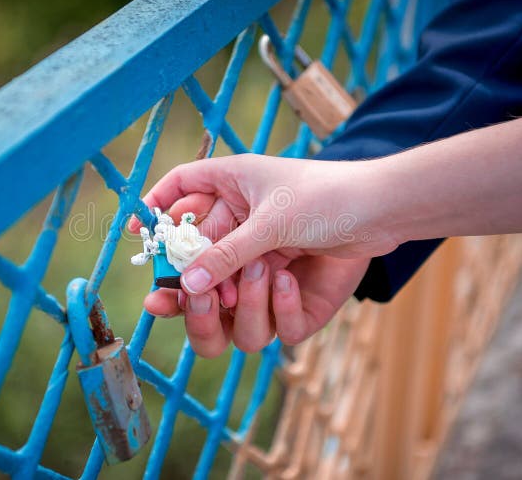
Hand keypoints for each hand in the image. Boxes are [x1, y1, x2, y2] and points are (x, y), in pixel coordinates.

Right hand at [129, 154, 392, 356]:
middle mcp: (240, 245)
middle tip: (189, 294)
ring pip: (232, 321)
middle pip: (194, 285)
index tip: (137, 238)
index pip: (175, 207)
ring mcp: (265, 279)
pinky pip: (274, 327)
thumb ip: (225, 252)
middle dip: (190, 300)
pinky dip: (280, 307)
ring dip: (243, 302)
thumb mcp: (269, 217)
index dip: (153, 220)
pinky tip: (292, 280)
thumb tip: (185, 283)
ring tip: (264, 272)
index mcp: (227, 204)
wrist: (384, 211)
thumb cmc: (325, 195)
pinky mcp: (293, 305)